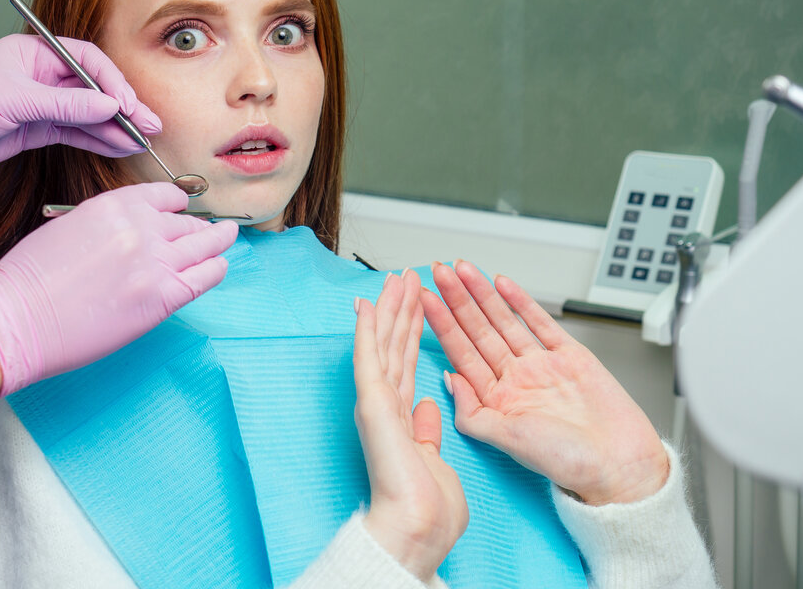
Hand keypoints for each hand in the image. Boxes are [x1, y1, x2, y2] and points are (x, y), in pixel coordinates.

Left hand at [0, 33, 161, 176]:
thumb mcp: (13, 102)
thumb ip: (64, 106)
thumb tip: (109, 107)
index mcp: (35, 53)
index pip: (87, 62)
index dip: (113, 83)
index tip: (130, 105)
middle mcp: (41, 76)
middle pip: (93, 88)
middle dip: (124, 107)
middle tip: (151, 124)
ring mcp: (40, 103)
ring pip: (88, 114)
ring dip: (115, 126)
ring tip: (143, 140)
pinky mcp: (36, 129)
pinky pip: (75, 133)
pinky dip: (97, 140)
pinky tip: (119, 146)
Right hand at [0, 183, 237, 396]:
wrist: (16, 317)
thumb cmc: (30, 278)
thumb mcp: (69, 226)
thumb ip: (108, 224)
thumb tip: (132, 234)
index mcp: (115, 204)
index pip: (164, 196)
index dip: (178, 204)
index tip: (184, 210)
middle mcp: (141, 227)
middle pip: (187, 221)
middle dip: (200, 227)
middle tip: (212, 230)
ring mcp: (155, 262)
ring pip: (204, 245)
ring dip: (219, 241)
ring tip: (228, 239)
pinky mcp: (161, 298)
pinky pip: (204, 277)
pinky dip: (216, 269)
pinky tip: (220, 266)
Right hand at [355, 270, 468, 581]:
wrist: (417, 525)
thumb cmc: (427, 507)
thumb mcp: (435, 457)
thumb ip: (428, 428)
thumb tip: (428, 406)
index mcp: (402, 416)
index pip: (407, 362)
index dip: (411, 331)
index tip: (415, 304)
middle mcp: (387, 405)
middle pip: (394, 346)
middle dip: (401, 310)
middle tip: (405, 277)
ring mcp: (377, 402)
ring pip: (382, 344)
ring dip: (388, 309)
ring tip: (395, 279)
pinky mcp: (373, 404)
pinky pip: (369, 359)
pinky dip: (367, 331)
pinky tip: (366, 305)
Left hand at [423, 261, 668, 505]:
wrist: (620, 464)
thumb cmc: (568, 462)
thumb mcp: (508, 441)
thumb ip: (472, 413)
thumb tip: (446, 380)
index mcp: (497, 399)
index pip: (461, 353)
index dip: (442, 324)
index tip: (425, 300)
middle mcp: (516, 379)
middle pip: (478, 330)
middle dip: (457, 300)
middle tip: (438, 271)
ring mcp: (541, 364)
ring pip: (504, 320)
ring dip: (482, 294)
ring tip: (463, 269)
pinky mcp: (570, 355)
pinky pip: (540, 322)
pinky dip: (522, 301)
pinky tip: (502, 283)